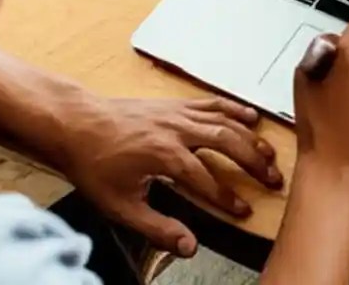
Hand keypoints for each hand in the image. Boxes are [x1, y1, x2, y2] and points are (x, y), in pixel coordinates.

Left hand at [53, 95, 282, 256]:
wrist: (75, 125)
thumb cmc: (94, 163)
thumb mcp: (120, 206)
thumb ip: (156, 227)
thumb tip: (188, 245)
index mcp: (165, 156)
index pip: (207, 180)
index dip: (227, 198)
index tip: (243, 210)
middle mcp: (176, 130)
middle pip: (227, 142)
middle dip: (253, 162)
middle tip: (273, 178)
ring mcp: (177, 114)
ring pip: (224, 121)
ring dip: (250, 137)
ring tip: (270, 153)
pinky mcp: (173, 105)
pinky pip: (211, 103)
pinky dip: (233, 108)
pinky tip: (250, 116)